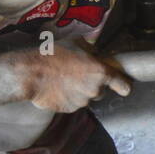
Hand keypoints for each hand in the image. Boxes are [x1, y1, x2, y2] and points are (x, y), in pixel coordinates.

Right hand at [17, 42, 131, 112]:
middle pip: (102, 91)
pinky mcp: (69, 109)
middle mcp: (95, 90)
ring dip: (80, 92)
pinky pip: (73, 104)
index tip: (123, 87)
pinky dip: (68, 98)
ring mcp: (82, 102)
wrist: (30, 74)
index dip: (124, 85)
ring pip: (86, 98)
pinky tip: (57, 88)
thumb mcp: (76, 43)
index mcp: (101, 73)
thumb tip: (96, 54)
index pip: (124, 86)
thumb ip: (91, 51)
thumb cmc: (53, 55)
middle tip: (79, 75)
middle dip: (94, 85)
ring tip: (65, 80)